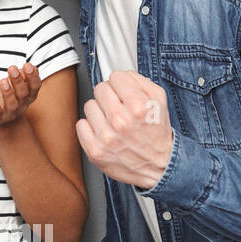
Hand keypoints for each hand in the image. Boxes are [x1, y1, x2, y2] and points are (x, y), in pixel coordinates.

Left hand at [0, 62, 40, 128]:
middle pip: (23, 93)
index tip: (27, 65)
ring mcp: (10, 112)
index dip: (32, 76)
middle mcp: (22, 105)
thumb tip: (30, 66)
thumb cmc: (9, 95)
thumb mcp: (17, 84)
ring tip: (3, 80)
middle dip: (18, 81)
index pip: (35, 86)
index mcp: (29, 95)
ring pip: (11, 104)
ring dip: (8, 92)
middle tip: (12, 68)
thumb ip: (24, 75)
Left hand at [77, 70, 173, 188]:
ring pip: (89, 105)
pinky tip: (104, 132)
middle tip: (120, 108)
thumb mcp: (160, 102)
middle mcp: (120, 122)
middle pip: (100, 89)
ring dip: (100, 112)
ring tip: (113, 122)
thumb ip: (140, 82)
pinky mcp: (95, 150)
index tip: (125, 93)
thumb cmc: (157, 134)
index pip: (115, 77)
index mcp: (138, 107)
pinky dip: (91, 127)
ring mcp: (106, 137)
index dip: (122, 84)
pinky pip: (81, 125)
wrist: (159, 167)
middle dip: (111, 96)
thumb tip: (121, 75)